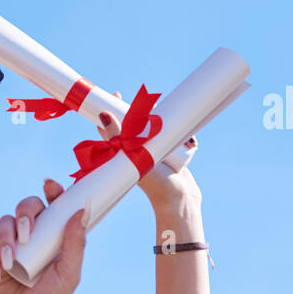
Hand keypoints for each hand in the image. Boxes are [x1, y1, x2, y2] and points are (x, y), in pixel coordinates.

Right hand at [0, 179, 86, 293]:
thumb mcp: (67, 275)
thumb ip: (75, 245)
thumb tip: (82, 210)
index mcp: (55, 238)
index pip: (54, 207)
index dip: (54, 191)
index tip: (50, 185)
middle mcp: (34, 237)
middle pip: (27, 206)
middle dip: (25, 213)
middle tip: (27, 233)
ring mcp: (12, 245)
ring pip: (5, 222)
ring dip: (6, 238)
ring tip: (10, 262)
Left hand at [99, 89, 201, 211]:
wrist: (179, 198)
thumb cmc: (153, 182)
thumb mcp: (132, 156)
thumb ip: (117, 136)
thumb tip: (103, 116)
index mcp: (125, 150)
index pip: (115, 125)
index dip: (114, 108)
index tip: (117, 95)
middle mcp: (140, 148)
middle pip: (140, 120)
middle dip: (148, 111)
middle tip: (153, 106)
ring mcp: (158, 149)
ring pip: (162, 125)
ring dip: (170, 123)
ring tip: (174, 134)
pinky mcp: (175, 152)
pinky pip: (180, 135)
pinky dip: (186, 136)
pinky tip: (189, 142)